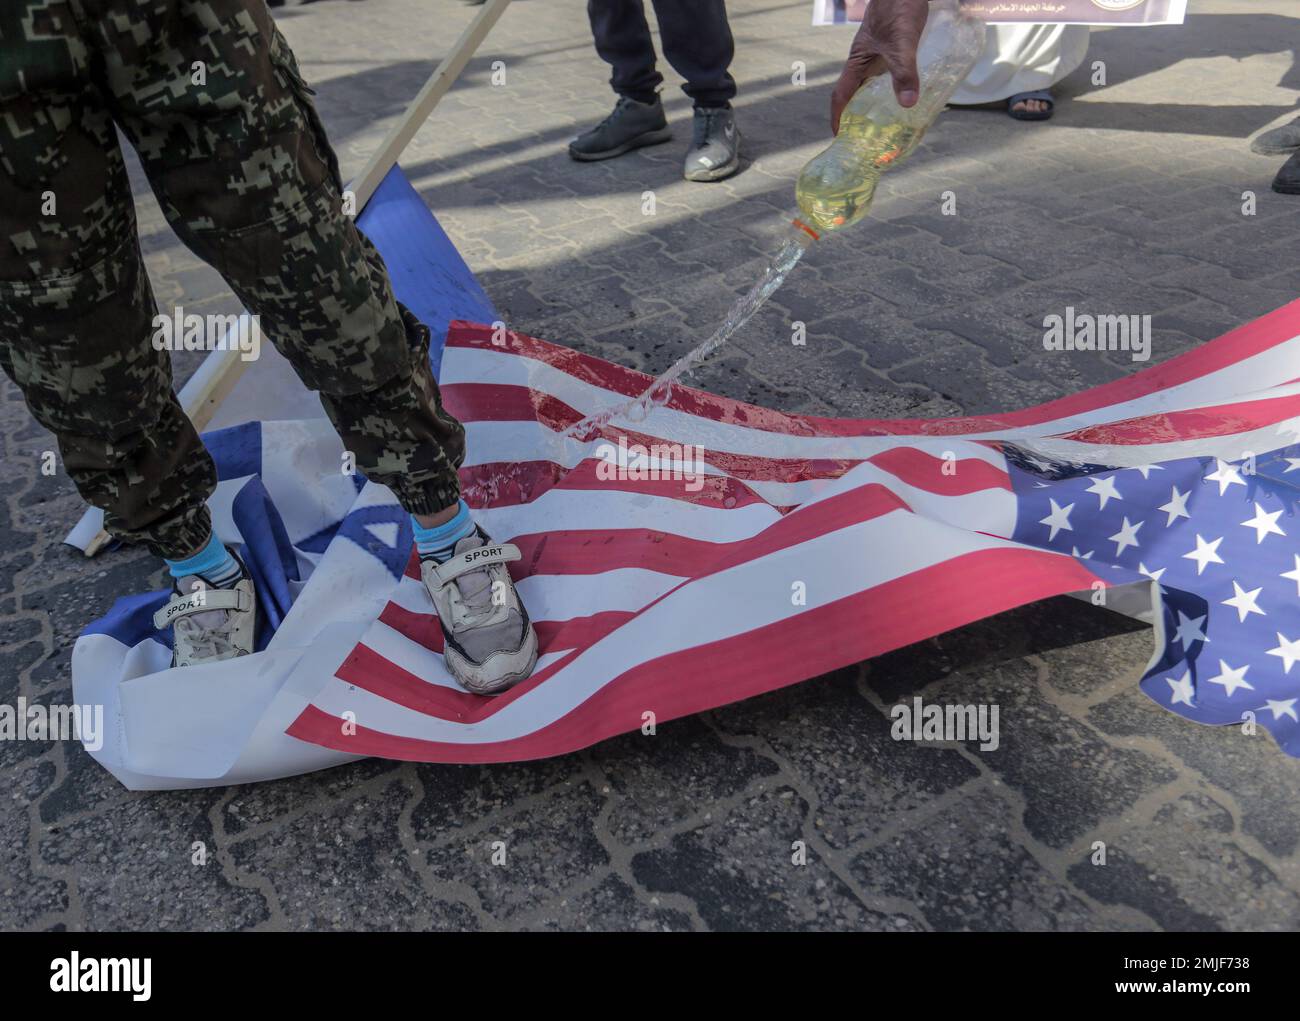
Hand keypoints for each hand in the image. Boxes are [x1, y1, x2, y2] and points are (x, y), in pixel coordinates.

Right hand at [831, 0, 930, 134]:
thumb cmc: (897, 9)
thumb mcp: (902, 44)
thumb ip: (904, 73)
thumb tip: (907, 104)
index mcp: (857, 62)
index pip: (841, 95)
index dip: (838, 116)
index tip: (839, 136)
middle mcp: (864, 60)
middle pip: (854, 92)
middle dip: (856, 115)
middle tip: (864, 137)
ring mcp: (877, 53)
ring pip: (871, 84)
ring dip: (874, 102)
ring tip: (883, 122)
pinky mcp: (891, 46)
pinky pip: (886, 73)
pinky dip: (890, 87)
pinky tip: (904, 93)